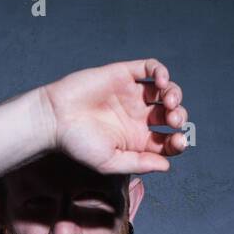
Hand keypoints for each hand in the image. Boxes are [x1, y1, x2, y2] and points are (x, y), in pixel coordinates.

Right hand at [41, 58, 188, 174]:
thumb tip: (167, 165)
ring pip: (166, 90)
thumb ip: (139, 163)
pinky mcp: (123, 75)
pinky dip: (161, 71)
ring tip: (168, 101)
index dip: (179, 141)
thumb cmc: (77, 144)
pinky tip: (161, 81)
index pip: (168, 140)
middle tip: (172, 119)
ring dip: (175, 94)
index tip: (179, 141)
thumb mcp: (110, 162)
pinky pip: (149, 68)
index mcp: (137, 139)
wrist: (54, 118)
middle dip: (179, 116)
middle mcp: (138, 116)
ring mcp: (132, 94)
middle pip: (171, 114)